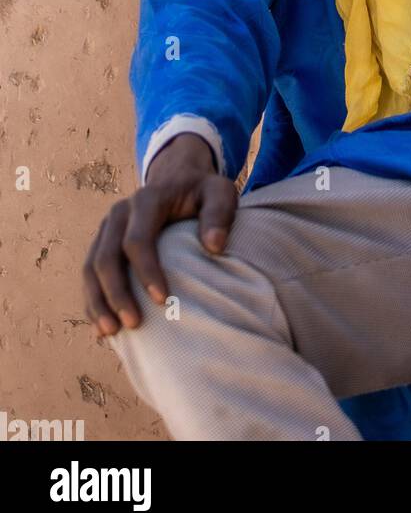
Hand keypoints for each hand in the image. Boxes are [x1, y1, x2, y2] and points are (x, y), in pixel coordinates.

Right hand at [82, 133, 235, 335]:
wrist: (179, 180)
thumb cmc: (202, 192)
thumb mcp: (219, 192)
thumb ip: (219, 213)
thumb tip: (215, 246)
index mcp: (146, 200)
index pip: (137, 240)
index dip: (147, 271)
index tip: (163, 300)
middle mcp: (119, 213)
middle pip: (106, 257)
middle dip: (117, 294)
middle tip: (134, 324)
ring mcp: (107, 229)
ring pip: (90, 268)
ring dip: (98, 302)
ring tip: (111, 333)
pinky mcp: (101, 243)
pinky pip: (89, 275)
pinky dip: (92, 301)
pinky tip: (101, 327)